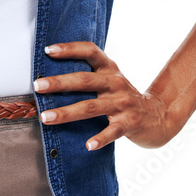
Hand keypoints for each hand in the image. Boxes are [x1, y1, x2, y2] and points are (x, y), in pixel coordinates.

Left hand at [33, 42, 173, 150]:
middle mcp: (115, 82)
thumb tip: (51, 74)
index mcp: (109, 69)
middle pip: (84, 80)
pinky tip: (87, 146)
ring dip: (67, 113)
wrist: (157, 116)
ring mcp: (122, 103)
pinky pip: (112, 131)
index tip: (49, 50)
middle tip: (37, 86)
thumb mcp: (110, 79)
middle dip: (59, 82)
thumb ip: (89, 74)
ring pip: (91, 107)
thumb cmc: (123, 96)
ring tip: (46, 118)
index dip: (70, 48)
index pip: (90, 51)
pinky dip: (100, 138)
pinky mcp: (129, 124)